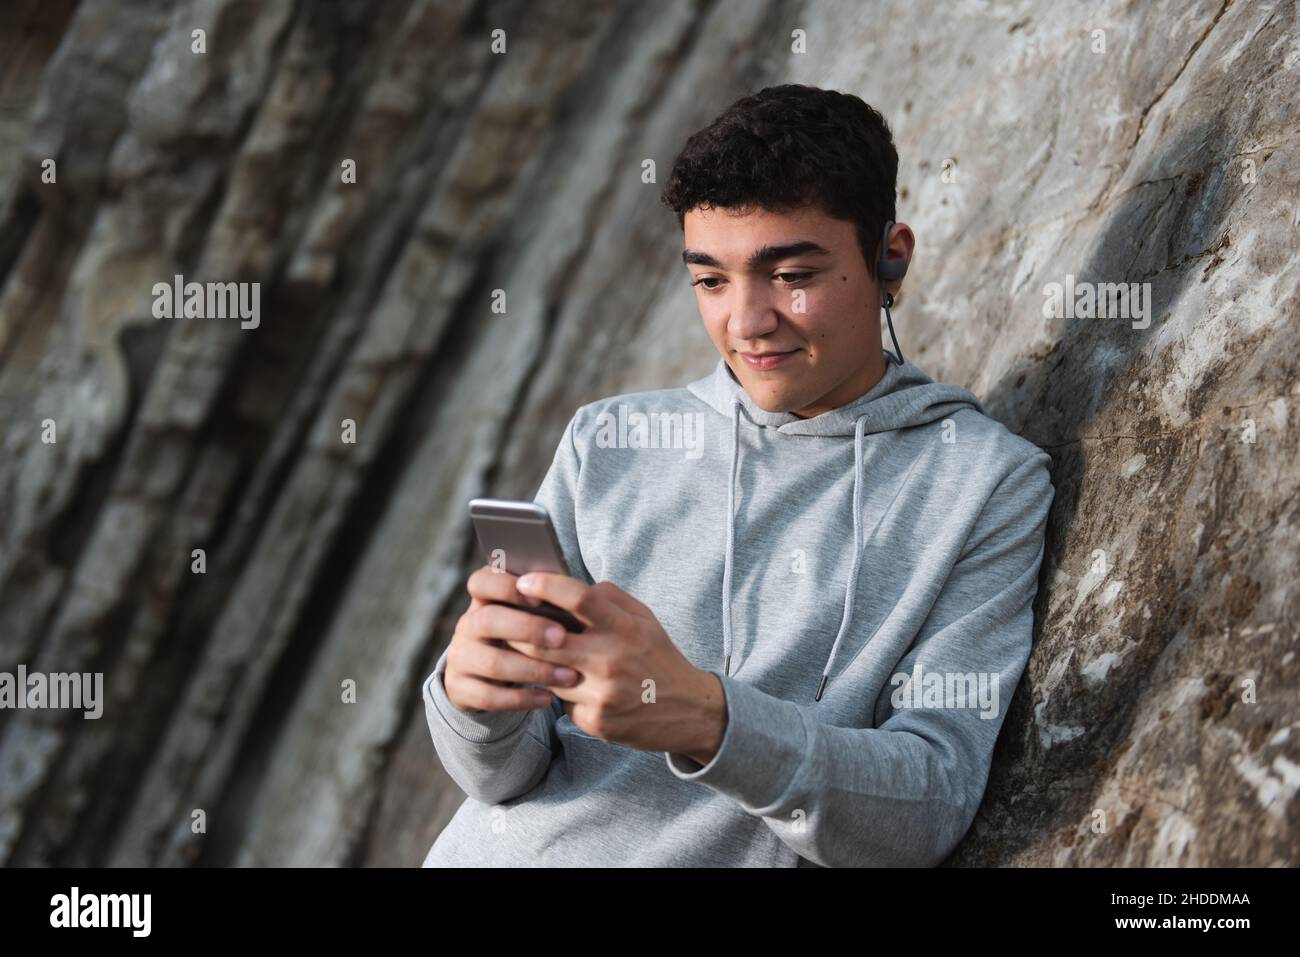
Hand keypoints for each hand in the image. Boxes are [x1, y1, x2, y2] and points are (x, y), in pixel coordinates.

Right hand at [442, 565, 583, 712]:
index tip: (539, 596)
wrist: (484, 677)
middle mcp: (468, 625)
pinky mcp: (461, 689)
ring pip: (492, 662)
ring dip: (534, 669)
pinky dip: (521, 698)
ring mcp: (461, 658)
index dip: (505, 587)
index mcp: (484, 600)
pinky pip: (489, 696)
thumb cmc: (520, 635)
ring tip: (569, 676)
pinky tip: (548, 698)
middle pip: (488, 620)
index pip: (481, 582)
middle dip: (527, 628)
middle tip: (562, 637)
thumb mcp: (525, 615)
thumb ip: (545, 603)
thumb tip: (588, 591)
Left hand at [508, 573, 726, 760]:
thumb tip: (568, 583)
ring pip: (545, 674)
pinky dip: (561, 692)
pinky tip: (573, 688)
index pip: (578, 599)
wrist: (689, 711)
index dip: (546, 586)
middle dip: (520, 630)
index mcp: (624, 628)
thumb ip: (610, 598)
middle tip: (507, 621)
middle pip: (545, 641)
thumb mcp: (645, 619)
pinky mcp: (595, 721)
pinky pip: (562, 702)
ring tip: (530, 652)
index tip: (525, 582)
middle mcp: (611, 660)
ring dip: (534, 663)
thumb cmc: (658, 657)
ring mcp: (602, 694)